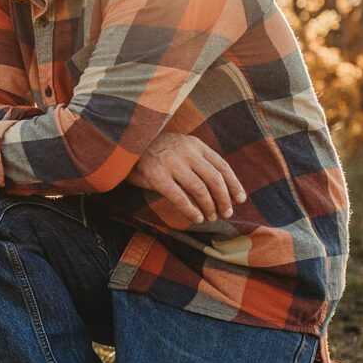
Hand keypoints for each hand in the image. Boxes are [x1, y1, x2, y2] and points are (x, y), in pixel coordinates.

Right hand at [126, 132, 245, 226]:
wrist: (123, 145)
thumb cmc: (153, 151)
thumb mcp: (178, 148)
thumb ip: (196, 160)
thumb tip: (220, 185)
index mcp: (194, 144)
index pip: (222, 166)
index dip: (234, 184)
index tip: (240, 199)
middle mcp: (185, 152)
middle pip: (214, 179)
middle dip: (224, 199)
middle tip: (226, 212)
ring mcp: (171, 163)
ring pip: (200, 189)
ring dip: (209, 206)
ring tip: (211, 217)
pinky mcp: (156, 176)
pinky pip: (179, 197)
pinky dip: (191, 210)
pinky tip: (196, 218)